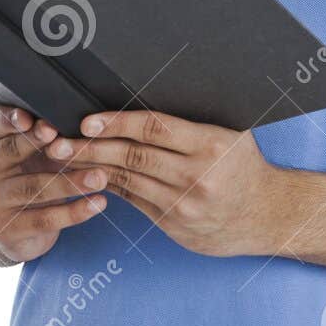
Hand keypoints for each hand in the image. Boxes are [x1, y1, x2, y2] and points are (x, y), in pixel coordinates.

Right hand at [0, 105, 107, 262]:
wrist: (7, 227)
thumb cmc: (26, 174)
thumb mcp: (29, 151)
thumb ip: (45, 134)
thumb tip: (83, 120)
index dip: (11, 119)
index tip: (32, 118)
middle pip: (11, 151)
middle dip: (37, 142)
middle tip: (64, 138)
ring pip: (34, 187)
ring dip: (70, 182)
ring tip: (99, 176)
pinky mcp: (7, 230)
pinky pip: (45, 219)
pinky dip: (75, 211)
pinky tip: (98, 203)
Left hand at [42, 107, 282, 257]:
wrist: (268, 215)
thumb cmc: (244, 165)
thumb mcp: (228, 133)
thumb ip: (189, 123)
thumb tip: (141, 100)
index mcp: (211, 144)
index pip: (155, 129)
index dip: (118, 123)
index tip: (88, 120)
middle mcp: (196, 176)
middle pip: (134, 157)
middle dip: (91, 148)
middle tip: (58, 141)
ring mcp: (185, 205)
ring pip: (128, 181)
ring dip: (91, 169)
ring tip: (62, 158)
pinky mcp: (174, 226)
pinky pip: (134, 201)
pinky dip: (109, 187)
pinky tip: (88, 177)